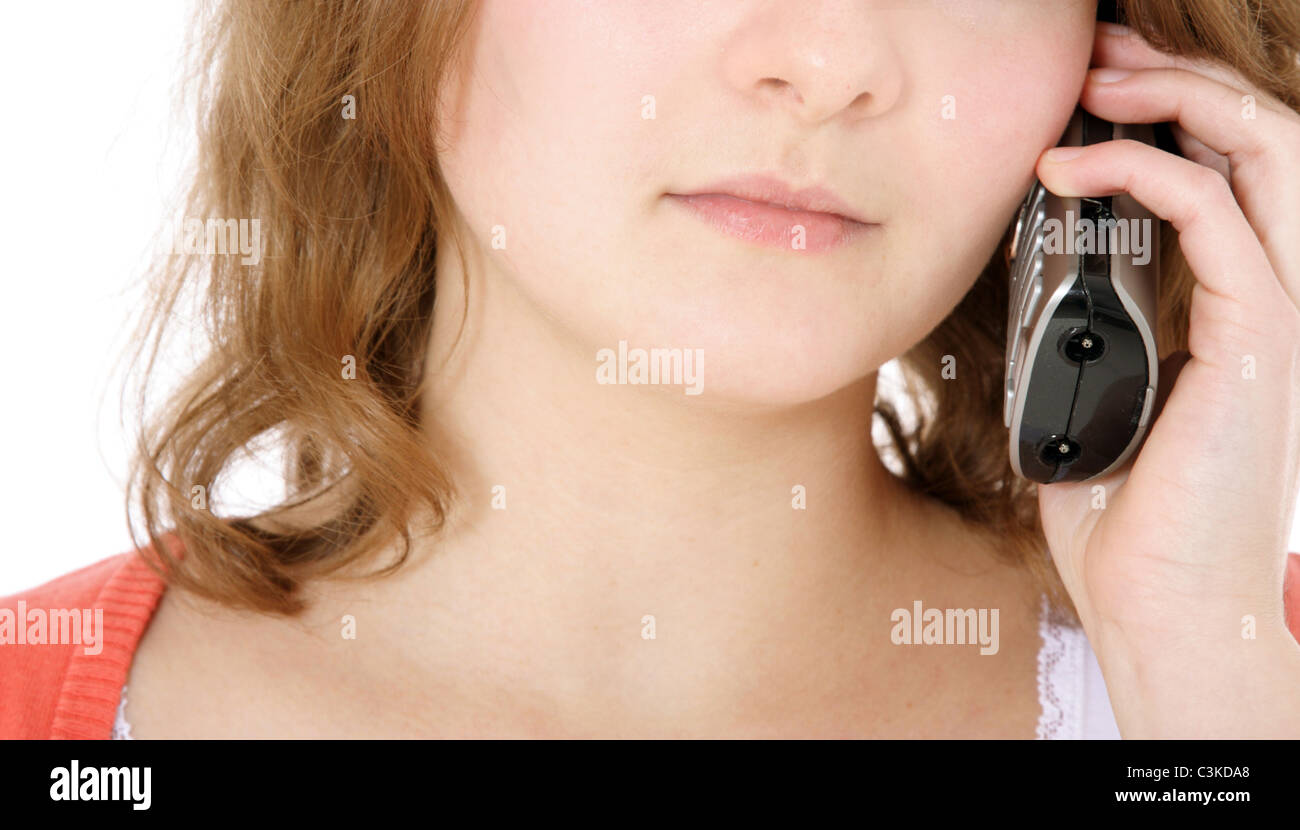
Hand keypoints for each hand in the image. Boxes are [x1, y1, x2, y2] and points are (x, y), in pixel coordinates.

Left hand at [1032, 21, 1299, 737]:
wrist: (1162, 608)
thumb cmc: (1129, 529)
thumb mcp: (1092, 409)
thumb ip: (1084, 350)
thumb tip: (1033, 308)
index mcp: (1237, 315)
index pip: (1225, 184)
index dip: (1167, 125)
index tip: (1088, 101)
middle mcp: (1275, 302)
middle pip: (1259, 147)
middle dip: (1181, 83)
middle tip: (1099, 58)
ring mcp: (1282, 315)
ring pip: (1268, 155)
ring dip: (1182, 98)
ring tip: (1098, 76)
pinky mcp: (1264, 338)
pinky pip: (1220, 216)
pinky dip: (1147, 168)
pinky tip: (1076, 163)